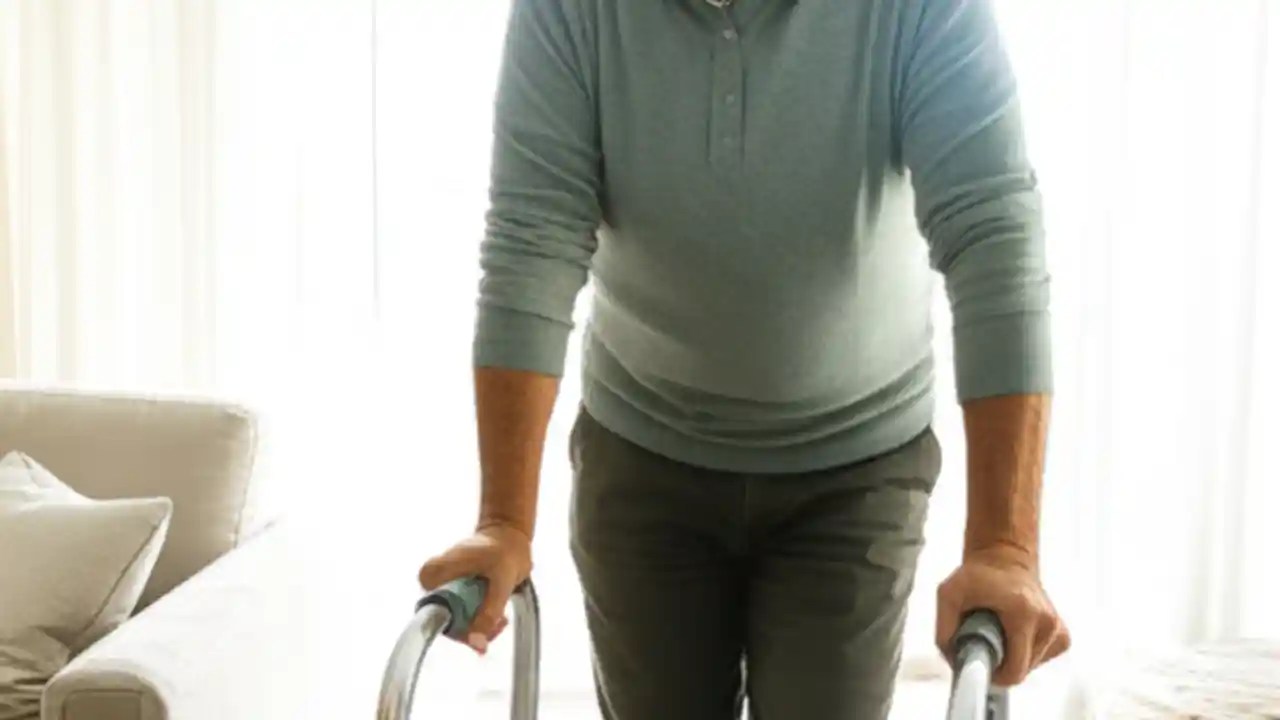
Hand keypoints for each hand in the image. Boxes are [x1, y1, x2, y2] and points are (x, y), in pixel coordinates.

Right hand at [418, 523, 532, 654]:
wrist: (509, 535)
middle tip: (498, 621)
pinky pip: (463, 617)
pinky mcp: (454, 594)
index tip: (481, 633)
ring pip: (456, 623)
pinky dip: (481, 620)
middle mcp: (433, 583)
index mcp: (433, 574)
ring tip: (501, 616)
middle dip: (475, 628)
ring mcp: (443, 589)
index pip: (432, 616)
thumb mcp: (501, 582)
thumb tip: (477, 643)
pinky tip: (497, 615)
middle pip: (446, 622)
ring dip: (481, 626)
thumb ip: (489, 613)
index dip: (457, 630)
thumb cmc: (503, 549)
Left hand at [936, 546, 1069, 685]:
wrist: (1005, 557)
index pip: (1015, 670)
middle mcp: (1046, 622)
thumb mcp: (948, 595)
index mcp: (1023, 613)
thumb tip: (953, 660)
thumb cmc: (977, 575)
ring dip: (1011, 657)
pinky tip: (1013, 633)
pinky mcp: (1062, 634)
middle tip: (984, 640)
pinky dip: (1024, 653)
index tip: (980, 663)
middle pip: (1021, 671)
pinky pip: (1040, 659)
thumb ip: (944, 630)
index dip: (993, 674)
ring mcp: (1057, 629)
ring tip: (998, 632)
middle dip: (999, 662)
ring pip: (1030, 667)